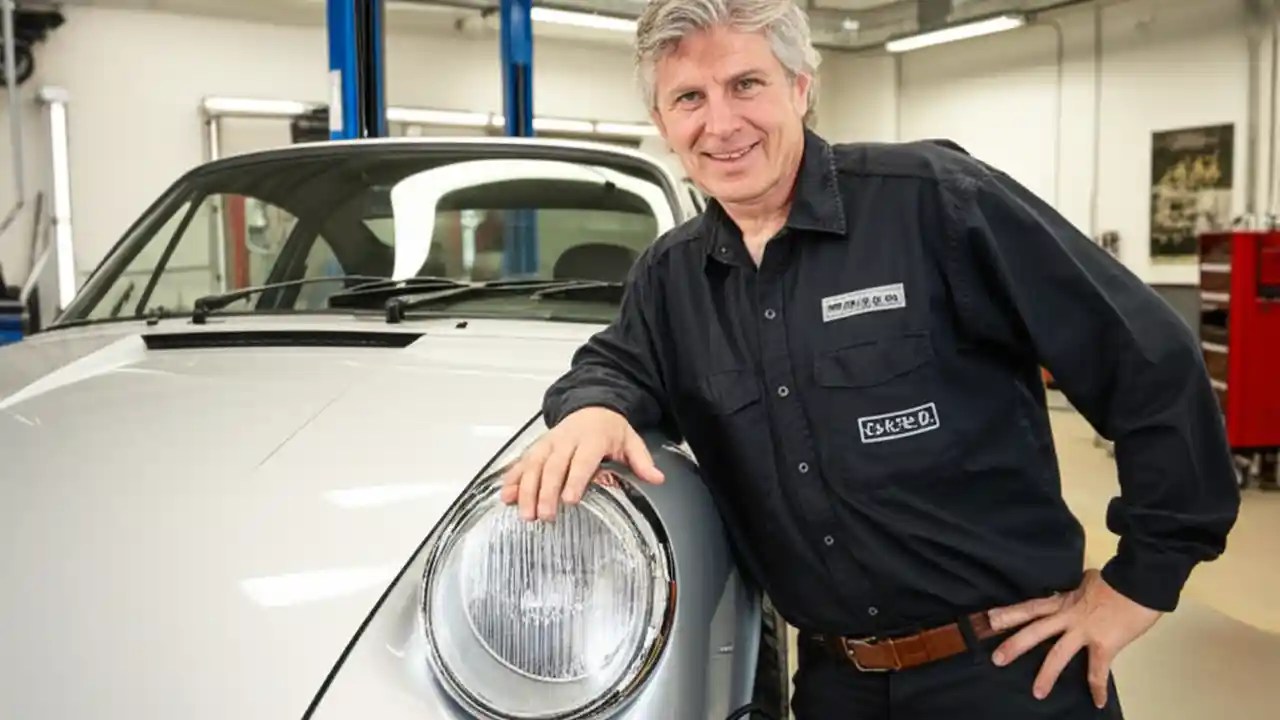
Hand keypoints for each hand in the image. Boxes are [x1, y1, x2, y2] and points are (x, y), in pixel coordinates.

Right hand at [498, 406, 664, 520]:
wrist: (590, 405)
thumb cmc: (608, 428)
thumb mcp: (630, 440)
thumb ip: (641, 461)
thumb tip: (657, 478)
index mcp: (591, 438)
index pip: (582, 460)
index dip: (574, 479)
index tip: (569, 499)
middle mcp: (566, 440)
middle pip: (553, 466)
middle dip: (546, 491)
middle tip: (545, 515)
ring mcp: (548, 443)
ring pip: (533, 465)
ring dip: (526, 490)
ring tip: (525, 514)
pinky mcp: (537, 448)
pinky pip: (522, 463)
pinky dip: (513, 479)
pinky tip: (507, 496)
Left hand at [986, 569, 1161, 707]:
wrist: (1139, 582)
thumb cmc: (1118, 580)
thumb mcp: (1091, 580)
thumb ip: (1081, 587)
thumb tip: (1082, 583)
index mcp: (1064, 601)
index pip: (1031, 607)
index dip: (1010, 613)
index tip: (990, 619)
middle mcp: (1068, 616)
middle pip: (1035, 630)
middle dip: (1015, 645)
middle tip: (997, 658)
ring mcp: (1084, 631)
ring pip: (1059, 654)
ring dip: (1047, 675)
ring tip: (1037, 693)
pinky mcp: (1104, 644)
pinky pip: (1098, 670)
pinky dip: (1098, 687)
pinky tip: (1098, 702)